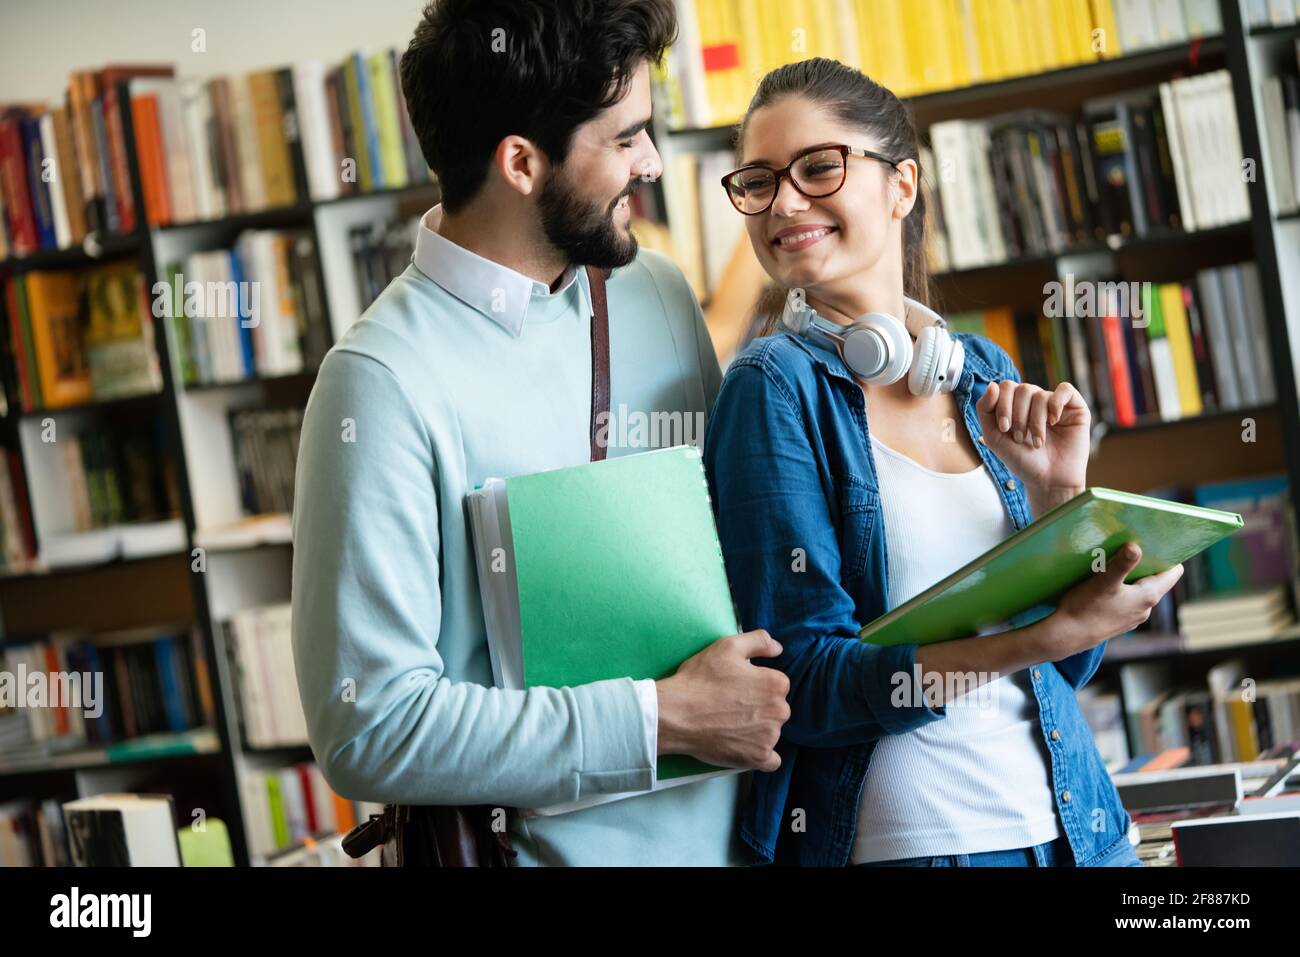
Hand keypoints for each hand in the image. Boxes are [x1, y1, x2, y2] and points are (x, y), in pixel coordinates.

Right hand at [656, 630, 789, 771]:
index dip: (757, 685)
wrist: (676, 714)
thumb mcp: (727, 646)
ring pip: (771, 732)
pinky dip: (761, 755)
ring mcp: (769, 737)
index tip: (738, 688)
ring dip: (757, 730)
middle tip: (732, 706)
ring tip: (730, 725)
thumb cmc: (700, 679)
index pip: (777, 685)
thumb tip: (778, 648)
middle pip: (776, 709)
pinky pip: (771, 760)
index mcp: (776, 684)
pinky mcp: (757, 758)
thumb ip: (759, 641)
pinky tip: (744, 746)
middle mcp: (779, 711)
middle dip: (759, 708)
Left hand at [976, 380, 1090, 513]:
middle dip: (1018, 415)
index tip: (1004, 428)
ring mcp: (1055, 404)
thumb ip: (985, 410)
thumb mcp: (994, 437)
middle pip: (1022, 389)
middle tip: (1020, 438)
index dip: (1002, 404)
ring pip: (1040, 394)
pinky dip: (1056, 404)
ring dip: (1035, 421)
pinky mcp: (1075, 408)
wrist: (1048, 480)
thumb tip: (992, 384)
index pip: (1006, 387)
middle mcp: (1035, 402)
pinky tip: (1054, 422)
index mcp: (1016, 405)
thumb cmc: (1022, 461)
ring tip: (1037, 442)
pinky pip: (1065, 389)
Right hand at [1038, 544, 1183, 660]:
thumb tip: (1136, 546)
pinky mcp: (1119, 622)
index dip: (1168, 556)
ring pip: (1141, 591)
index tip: (1156, 542)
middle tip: (1130, 547)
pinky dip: (1122, 591)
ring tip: (1116, 564)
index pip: (1174, 573)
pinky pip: (1128, 601)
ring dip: (1132, 578)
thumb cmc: (1085, 608)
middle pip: (1156, 581)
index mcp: (1148, 597)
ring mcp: (1133, 618)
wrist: (1067, 636)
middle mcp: (1146, 609)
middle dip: (1146, 565)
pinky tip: (1105, 587)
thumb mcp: (1104, 581)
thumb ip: (1122, 564)